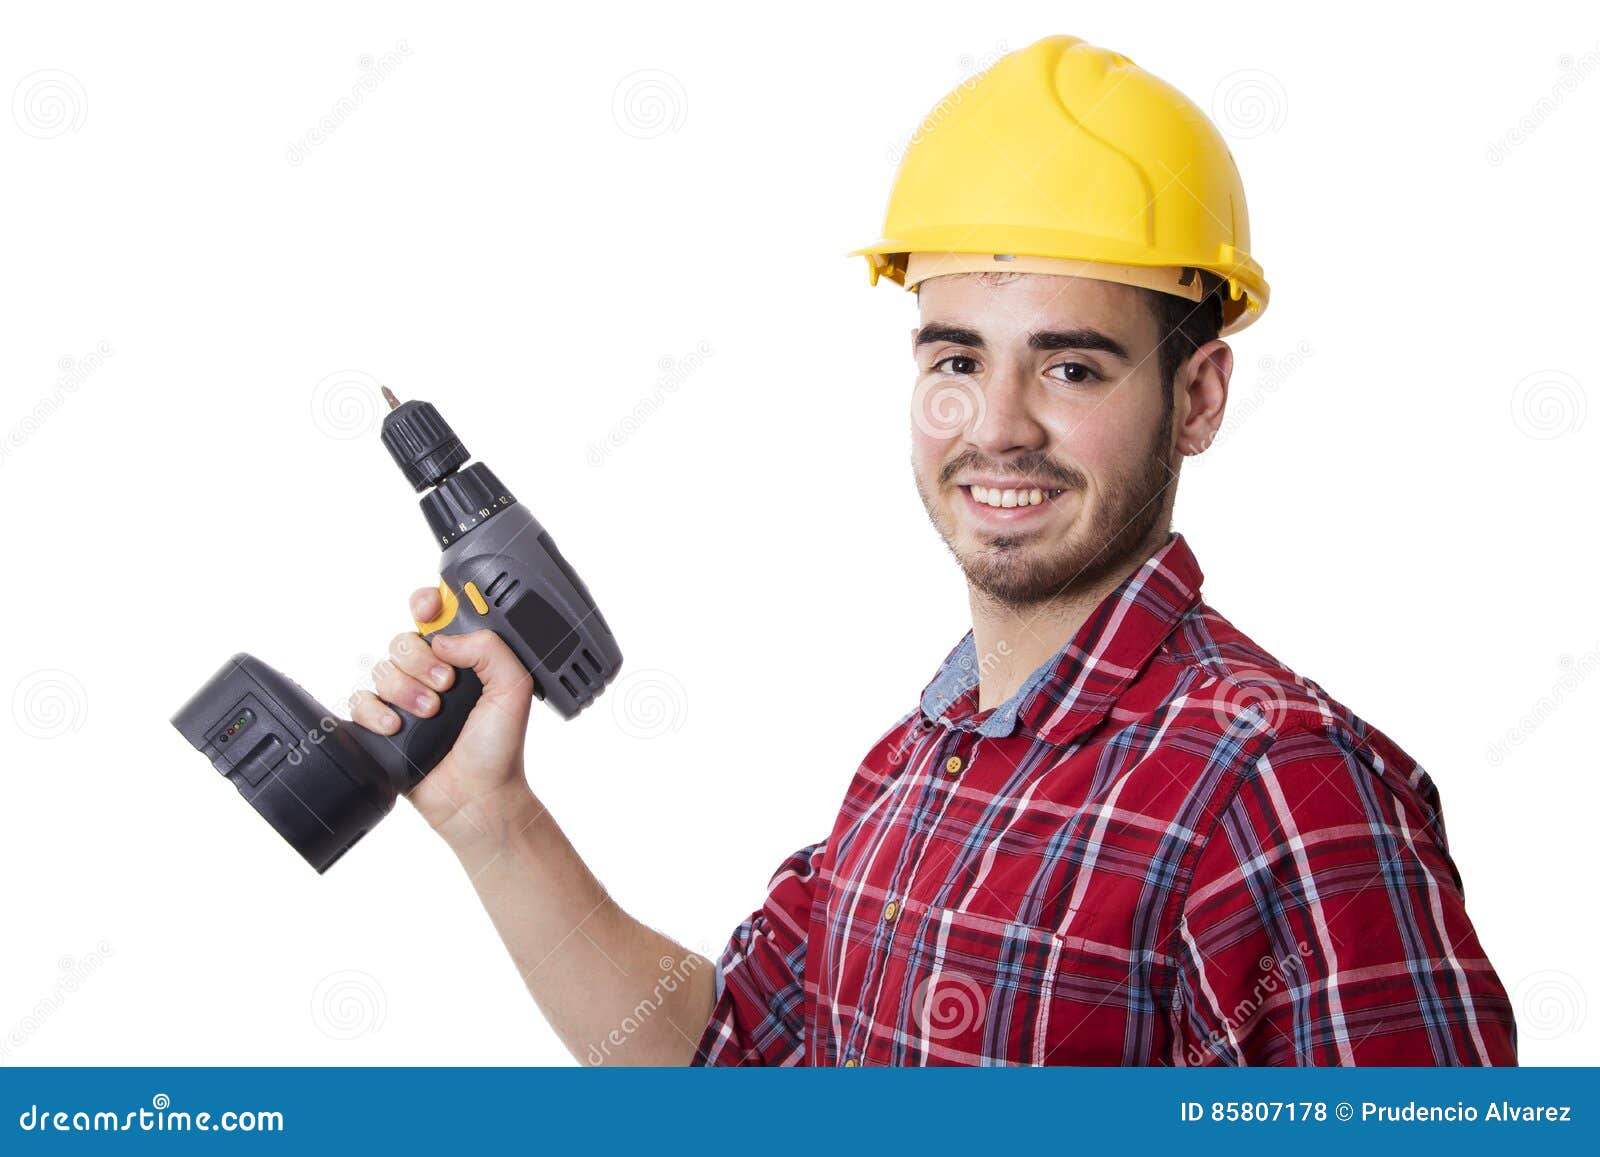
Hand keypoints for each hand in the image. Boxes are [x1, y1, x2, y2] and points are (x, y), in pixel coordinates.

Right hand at [349, 585, 537, 843]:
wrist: (478, 798)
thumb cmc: (498, 748)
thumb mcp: (513, 688)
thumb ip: (490, 649)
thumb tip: (444, 637)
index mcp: (462, 659)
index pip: (435, 616)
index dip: (426, 604)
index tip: (428, 609)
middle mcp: (430, 674)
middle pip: (402, 640)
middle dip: (420, 660)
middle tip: (445, 685)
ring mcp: (404, 699)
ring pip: (381, 668)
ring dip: (405, 689)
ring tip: (431, 713)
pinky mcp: (381, 725)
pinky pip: (359, 700)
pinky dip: (376, 711)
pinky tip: (398, 727)